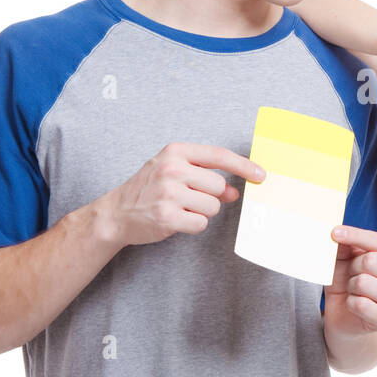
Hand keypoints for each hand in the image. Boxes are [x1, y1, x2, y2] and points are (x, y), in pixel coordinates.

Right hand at [98, 142, 264, 247]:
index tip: (261, 175)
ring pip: (212, 206)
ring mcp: (168, 193)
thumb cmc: (148, 189)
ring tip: (179, 208)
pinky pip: (201, 223)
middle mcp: (172, 169)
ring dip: (201, 212)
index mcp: (175, 151)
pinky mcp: (167, 216)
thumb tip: (234, 192)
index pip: (219, 155)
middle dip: (211, 196)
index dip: (244, 165)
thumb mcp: (174, 172)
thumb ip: (204, 177)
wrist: (115, 213)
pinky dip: (193, 225)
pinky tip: (175, 220)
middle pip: (218, 185)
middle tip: (189, 198)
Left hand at [323, 225, 376, 334]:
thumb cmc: (349, 281)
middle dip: (352, 266)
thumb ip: (345, 245)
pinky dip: (350, 302)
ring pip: (363, 282)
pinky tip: (354, 304)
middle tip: (351, 274)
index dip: (355, 235)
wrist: (347, 315)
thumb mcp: (344, 259)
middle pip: (371, 260)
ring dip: (350, 286)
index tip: (334, 232)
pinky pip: (360, 304)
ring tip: (353, 290)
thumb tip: (337, 233)